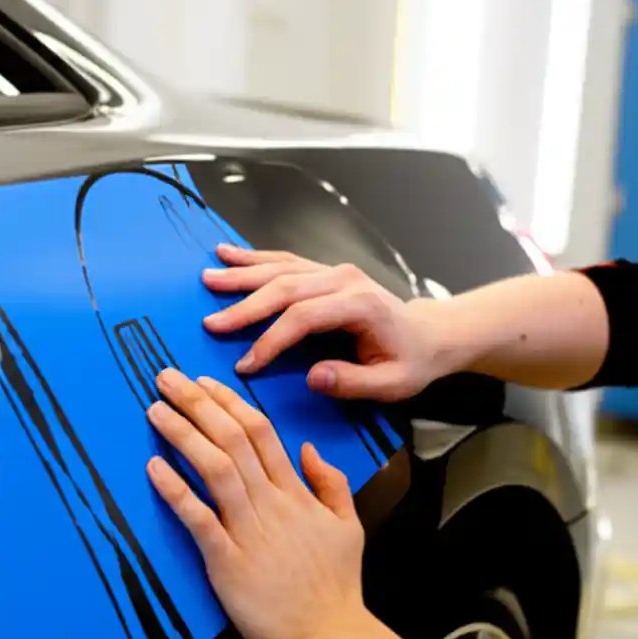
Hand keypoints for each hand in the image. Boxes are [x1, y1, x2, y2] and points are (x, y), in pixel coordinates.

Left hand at [145, 369, 415, 638]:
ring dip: (182, 434)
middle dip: (197, 403)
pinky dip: (175, 490)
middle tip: (166, 378)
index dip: (228, 402)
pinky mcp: (228, 562)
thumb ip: (331, 483)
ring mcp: (249, 532)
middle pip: (232, 439)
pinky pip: (199, 518)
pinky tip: (153, 466)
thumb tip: (309, 448)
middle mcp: (272, 505)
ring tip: (155, 410)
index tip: (203, 381)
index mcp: (296, 494)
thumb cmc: (334, 587)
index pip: (260, 433)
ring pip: (215, 469)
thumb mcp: (348, 527)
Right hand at [201, 244, 445, 401]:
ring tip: (208, 277)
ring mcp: (333, 270)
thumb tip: (312, 377)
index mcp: (359, 305)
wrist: (429, 334)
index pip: (304, 318)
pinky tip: (229, 254)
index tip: (245, 365)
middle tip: (210, 323)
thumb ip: (353, 382)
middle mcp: (344, 279)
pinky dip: (255, 258)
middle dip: (245, 305)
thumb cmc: (410, 361)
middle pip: (285, 287)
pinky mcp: (325, 270)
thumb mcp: (392, 384)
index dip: (271, 340)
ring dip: (242, 273)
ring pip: (281, 268)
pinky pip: (286, 261)